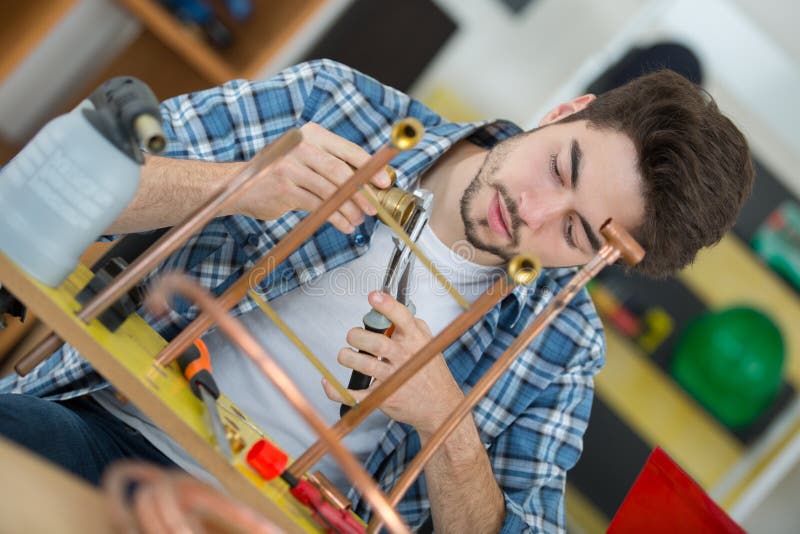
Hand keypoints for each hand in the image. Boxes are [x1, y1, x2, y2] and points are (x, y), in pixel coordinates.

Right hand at [234, 122, 390, 233]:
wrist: (238, 184)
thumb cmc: (278, 172)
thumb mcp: (304, 157)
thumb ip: (331, 163)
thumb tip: (369, 180)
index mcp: (311, 134)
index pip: (348, 150)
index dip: (370, 168)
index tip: (385, 182)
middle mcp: (301, 146)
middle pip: (341, 172)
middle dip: (362, 193)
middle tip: (374, 207)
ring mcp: (290, 167)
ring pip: (331, 191)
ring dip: (349, 209)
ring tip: (359, 219)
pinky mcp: (284, 189)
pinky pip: (318, 206)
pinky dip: (335, 218)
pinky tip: (344, 225)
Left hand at [323, 291, 463, 435]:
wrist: (439, 406)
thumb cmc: (430, 372)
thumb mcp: (429, 342)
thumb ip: (412, 324)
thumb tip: (390, 309)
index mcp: (415, 340)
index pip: (402, 318)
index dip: (387, 306)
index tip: (374, 296)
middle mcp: (404, 357)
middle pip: (376, 342)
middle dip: (357, 335)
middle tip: (353, 335)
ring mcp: (393, 378)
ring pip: (364, 365)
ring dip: (347, 357)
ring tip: (345, 354)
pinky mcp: (383, 397)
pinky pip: (355, 395)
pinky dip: (337, 390)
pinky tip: (329, 382)